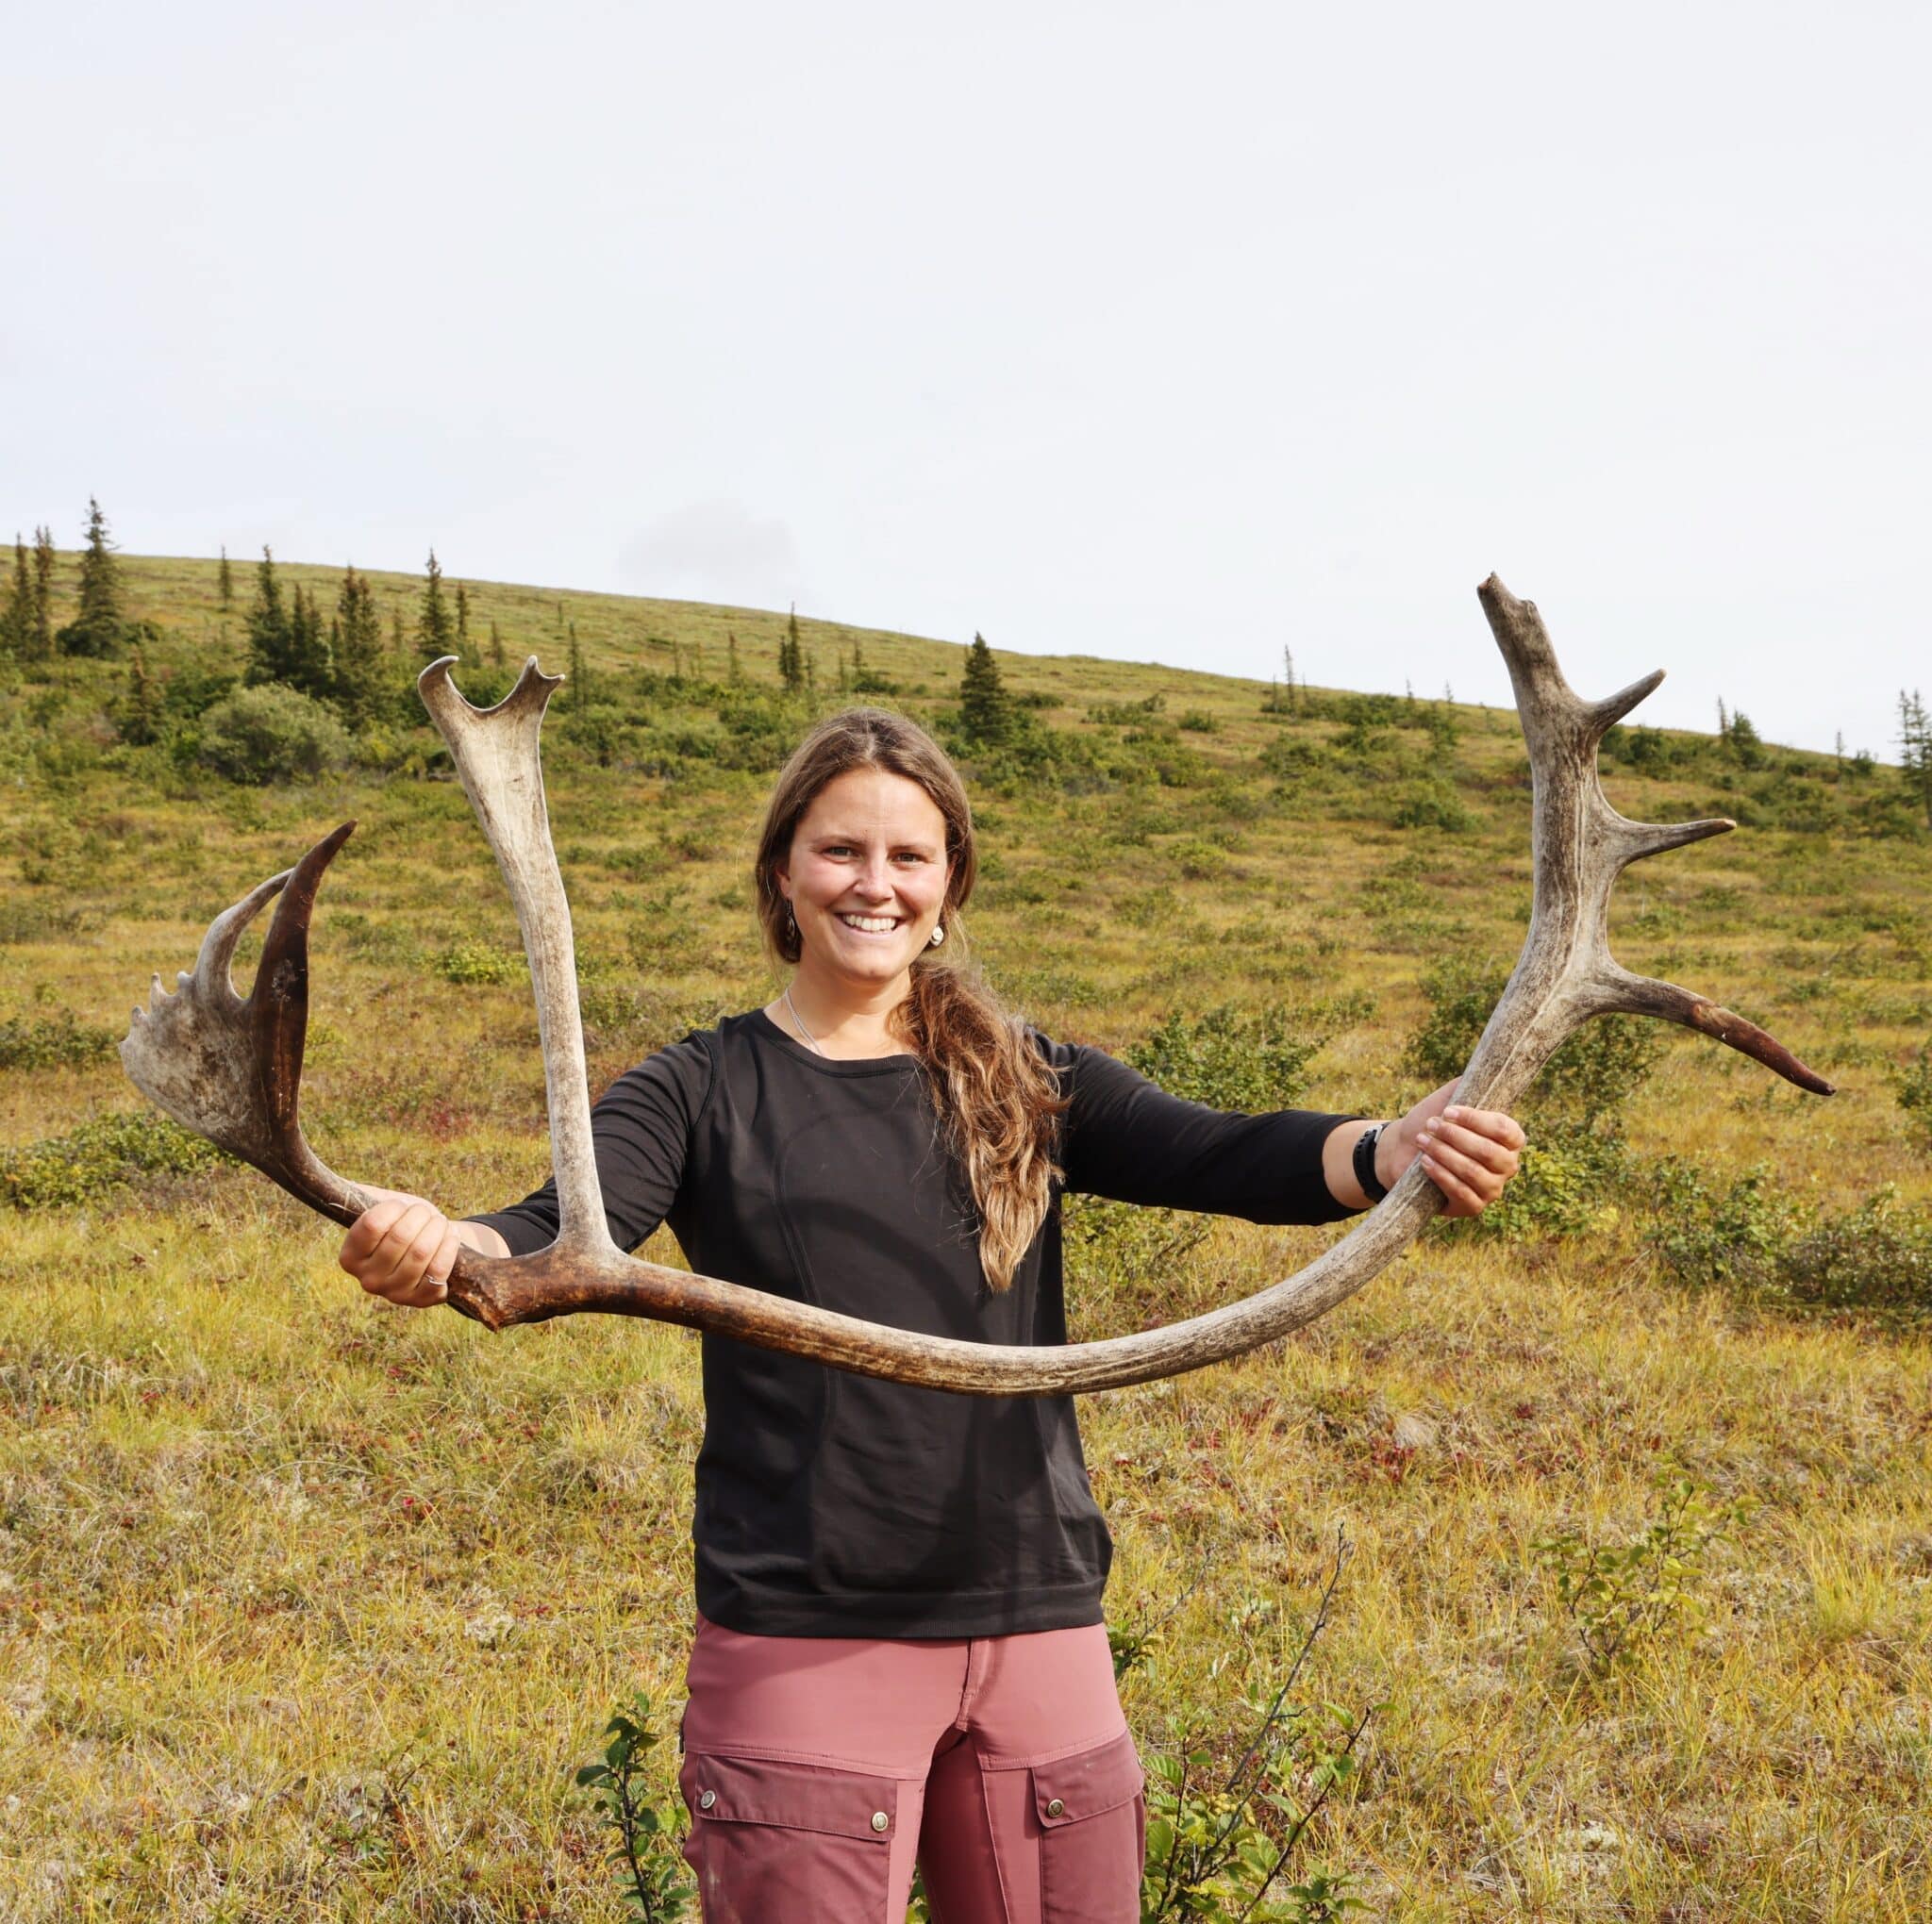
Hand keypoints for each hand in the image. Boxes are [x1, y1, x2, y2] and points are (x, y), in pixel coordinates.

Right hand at [338, 1185, 466, 1307]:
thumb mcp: (382, 1206)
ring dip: (437, 1228)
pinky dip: (449, 1246)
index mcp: (350, 1257)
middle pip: (400, 1237)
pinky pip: (439, 1269)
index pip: (372, 1225)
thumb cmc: (404, 1223)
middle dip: (420, 1216)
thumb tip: (347, 1188)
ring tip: (439, 1223)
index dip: (394, 1208)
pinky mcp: (421, 1300)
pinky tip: (450, 1237)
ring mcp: (394, 1294)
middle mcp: (367, 1280)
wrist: (432, 1246)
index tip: (401, 1206)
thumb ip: (361, 1195)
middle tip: (425, 1213)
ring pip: (421, 1252)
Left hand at [1379, 1084, 1524, 1217]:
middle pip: (1488, 1152)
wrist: (1404, 1150)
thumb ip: (1465, 1086)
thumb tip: (1482, 1073)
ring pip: (1473, 1172)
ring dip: (1444, 1154)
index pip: (1504, 1129)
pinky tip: (1426, 1162)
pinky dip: (1441, 1174)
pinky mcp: (1473, 1206)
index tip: (1448, 1111)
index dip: (1476, 1120)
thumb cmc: (1432, 1123)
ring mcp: (1492, 1188)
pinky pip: (1461, 1192)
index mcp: (1509, 1139)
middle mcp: (1507, 1165)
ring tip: (1423, 1141)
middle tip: (1431, 1125)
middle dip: (1455, 1137)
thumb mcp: (1447, 1100)